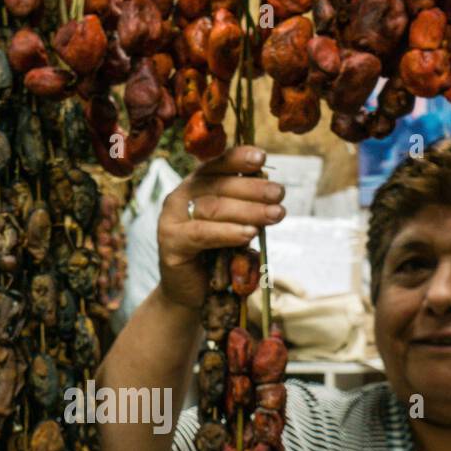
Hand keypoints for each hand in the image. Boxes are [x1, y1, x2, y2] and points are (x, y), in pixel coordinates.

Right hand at [156, 144, 286, 310]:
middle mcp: (179, 197)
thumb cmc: (216, 257)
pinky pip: (202, 234)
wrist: (192, 292)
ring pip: (212, 207)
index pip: (216, 165)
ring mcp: (171, 220)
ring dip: (248, 211)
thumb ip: (245, 209)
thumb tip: (272, 193)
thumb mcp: (234, 226)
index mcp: (195, 187)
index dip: (238, 159)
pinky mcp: (170, 244)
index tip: (263, 158)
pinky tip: (249, 234)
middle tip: (280, 194)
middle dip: (253, 189)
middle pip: (218, 185)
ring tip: (274, 215)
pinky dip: (227, 232)